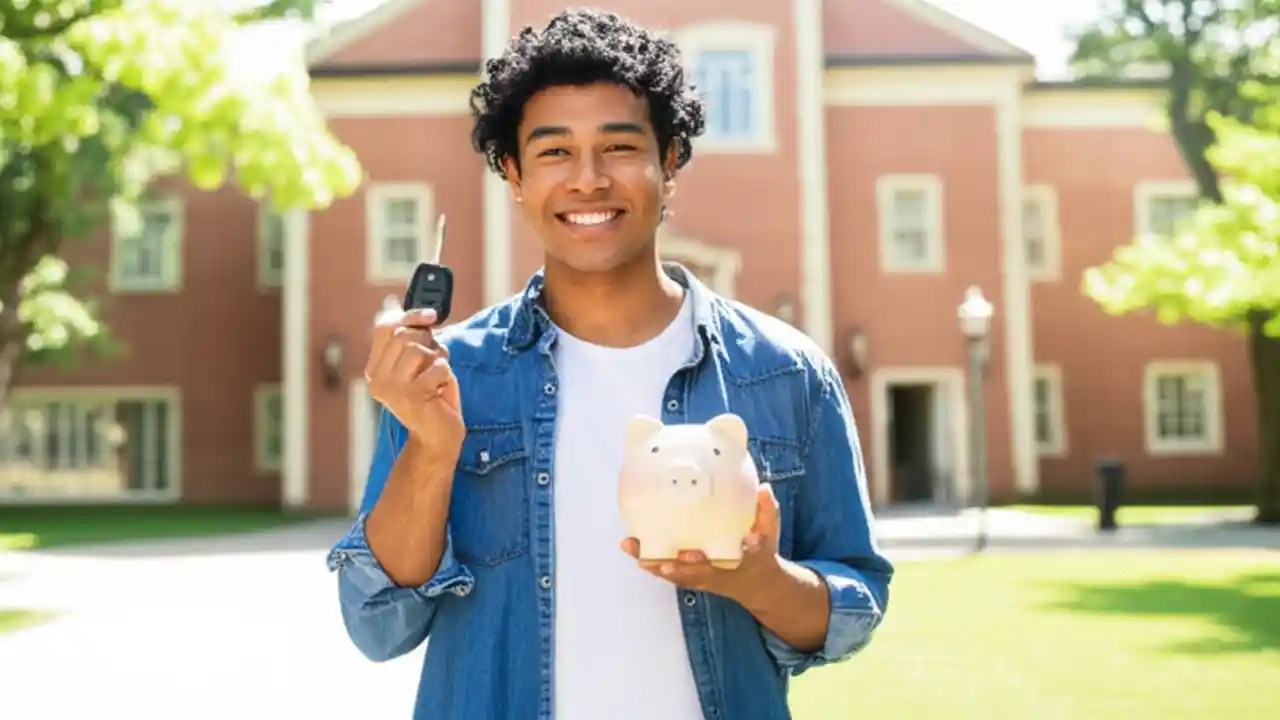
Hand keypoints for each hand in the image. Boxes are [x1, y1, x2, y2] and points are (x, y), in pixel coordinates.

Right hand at [365, 307, 464, 461]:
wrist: (438, 439)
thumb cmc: (433, 400)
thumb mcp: (420, 366)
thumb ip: (415, 342)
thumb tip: (425, 314)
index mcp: (375, 370)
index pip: (384, 328)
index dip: (409, 315)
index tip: (431, 315)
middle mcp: (378, 379)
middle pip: (405, 335)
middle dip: (429, 342)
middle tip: (436, 361)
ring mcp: (392, 388)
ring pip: (419, 349)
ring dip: (438, 360)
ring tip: (437, 379)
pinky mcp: (412, 396)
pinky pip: (438, 367)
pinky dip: (446, 375)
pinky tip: (440, 392)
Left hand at [620, 484, 782, 606]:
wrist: (757, 584)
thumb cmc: (762, 551)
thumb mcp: (770, 531)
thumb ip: (766, 511)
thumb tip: (764, 488)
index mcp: (738, 564)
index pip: (723, 565)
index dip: (706, 562)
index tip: (692, 555)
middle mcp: (716, 575)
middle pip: (691, 575)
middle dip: (673, 568)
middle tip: (656, 560)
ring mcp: (701, 578)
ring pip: (675, 575)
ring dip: (653, 564)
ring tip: (631, 547)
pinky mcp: (690, 577)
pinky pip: (668, 571)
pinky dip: (650, 561)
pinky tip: (631, 545)